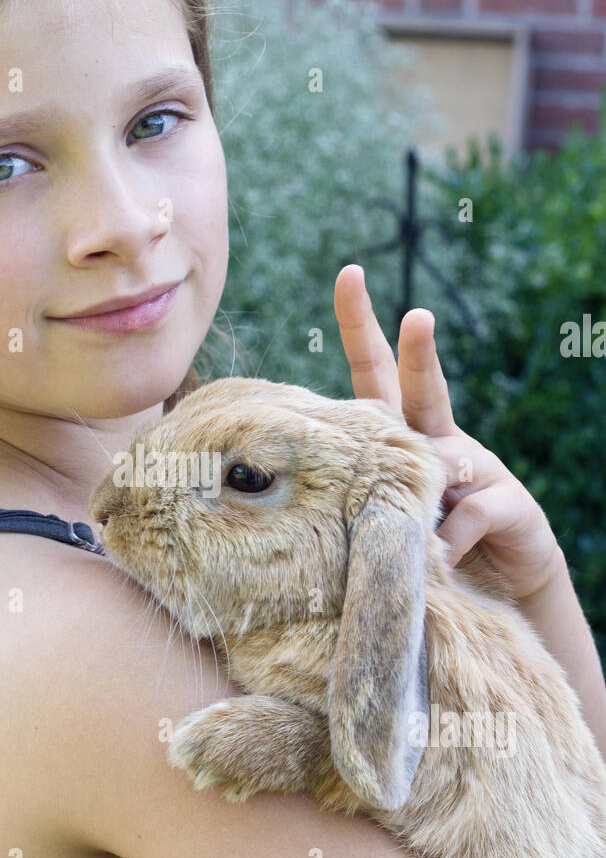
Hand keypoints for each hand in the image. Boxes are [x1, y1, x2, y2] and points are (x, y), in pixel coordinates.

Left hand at [333, 264, 561, 601]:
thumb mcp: (393, 513)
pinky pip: (467, 514)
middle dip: (418, 350)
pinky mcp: (510, 503)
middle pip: (421, 386)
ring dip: (431, 477)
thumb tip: (367, 477)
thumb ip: (376, 487)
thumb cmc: (431, 541)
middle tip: (418, 316)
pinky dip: (450, 539)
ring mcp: (479, 467)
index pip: (377, 373)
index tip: (348, 275)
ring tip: (428, 516)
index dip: (360, 327)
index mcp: (406, 434)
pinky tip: (447, 557)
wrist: (503, 582)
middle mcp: (441, 440)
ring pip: (447, 454)